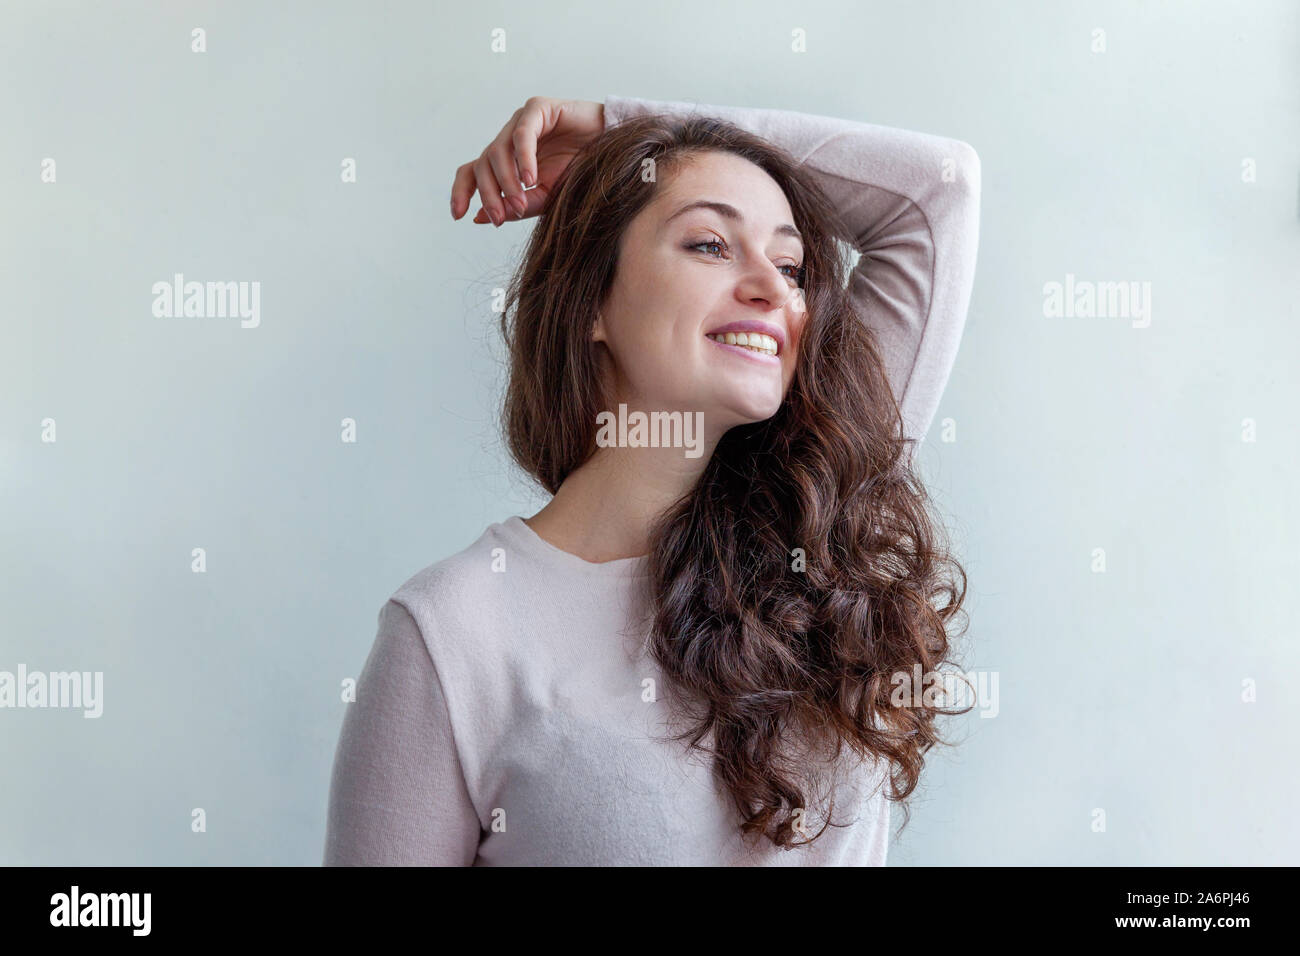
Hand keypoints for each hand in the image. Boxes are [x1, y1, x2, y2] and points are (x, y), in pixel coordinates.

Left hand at [450, 96, 604, 226]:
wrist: (615, 152)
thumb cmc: (581, 172)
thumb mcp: (546, 198)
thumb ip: (516, 207)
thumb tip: (480, 218)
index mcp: (507, 160)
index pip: (473, 171)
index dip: (462, 191)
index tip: (458, 215)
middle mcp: (509, 139)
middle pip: (482, 164)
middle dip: (488, 193)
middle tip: (498, 217)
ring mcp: (521, 122)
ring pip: (498, 151)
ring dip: (506, 181)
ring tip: (519, 201)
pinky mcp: (538, 109)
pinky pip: (522, 134)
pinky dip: (523, 158)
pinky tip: (531, 178)